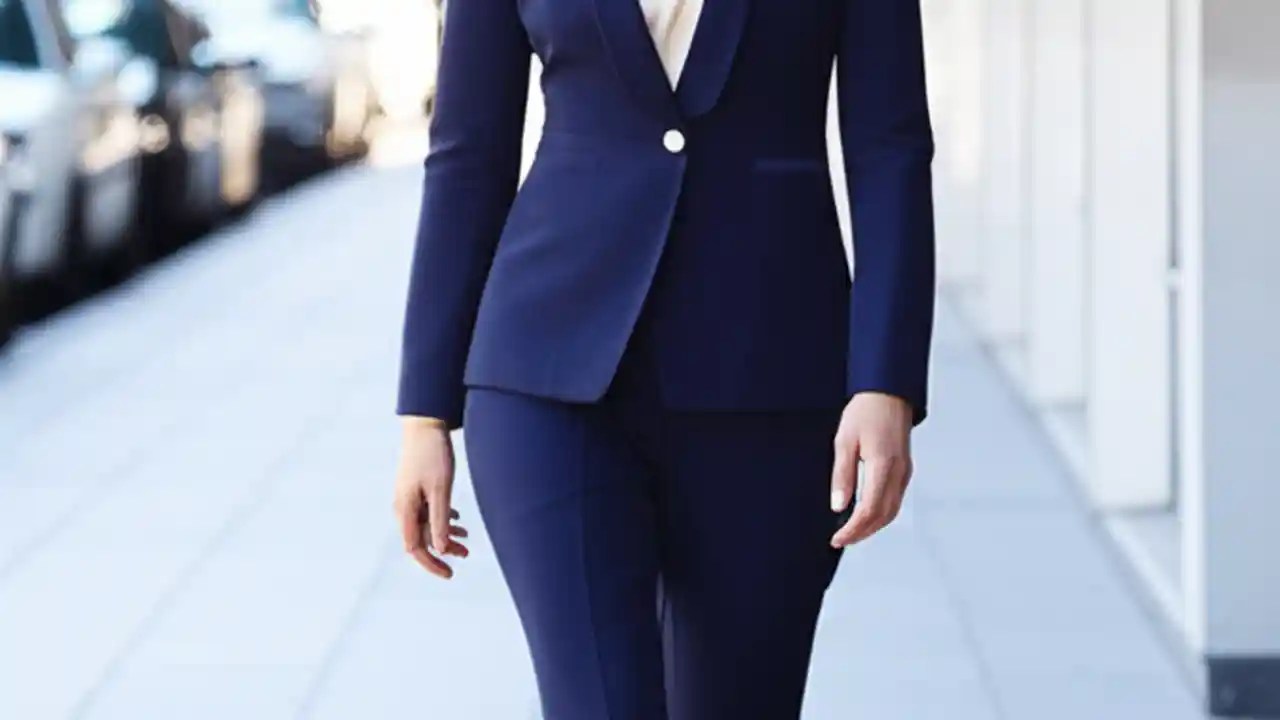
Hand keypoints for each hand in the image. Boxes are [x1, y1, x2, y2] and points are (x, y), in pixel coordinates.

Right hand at [393, 417, 469, 577]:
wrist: (425, 424)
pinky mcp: (416, 488)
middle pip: (421, 538)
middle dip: (442, 550)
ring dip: (445, 534)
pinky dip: (443, 518)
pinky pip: (427, 511)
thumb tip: (441, 550)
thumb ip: (440, 520)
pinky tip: (457, 520)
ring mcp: (409, 497)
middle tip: (467, 555)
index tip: (450, 573)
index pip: (415, 548)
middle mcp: (403, 506)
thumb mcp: (441, 489)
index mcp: (405, 509)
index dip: (431, 564)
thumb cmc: (433, 455)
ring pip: (426, 524)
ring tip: (466, 539)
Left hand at [829, 392, 913, 547]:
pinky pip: (895, 500)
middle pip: (884, 516)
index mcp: (883, 466)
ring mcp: (905, 471)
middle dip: (863, 533)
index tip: (837, 538)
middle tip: (841, 540)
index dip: (853, 529)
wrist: (889, 392)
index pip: (869, 510)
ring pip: (892, 511)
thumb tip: (838, 506)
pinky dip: (881, 513)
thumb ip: (842, 476)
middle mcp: (899, 473)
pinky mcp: (905, 469)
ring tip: (851, 532)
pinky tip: (866, 515)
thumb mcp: (844, 441)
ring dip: (873, 526)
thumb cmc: (865, 411)